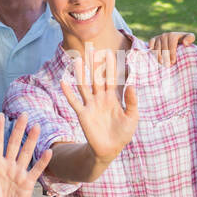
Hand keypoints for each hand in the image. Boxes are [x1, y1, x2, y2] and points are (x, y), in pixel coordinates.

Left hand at [0, 114, 52, 196]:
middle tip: (24, 115)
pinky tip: (48, 152)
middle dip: (18, 130)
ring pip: (26, 153)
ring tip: (37, 126)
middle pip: (13, 144)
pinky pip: (36, 170)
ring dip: (31, 140)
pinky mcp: (28, 182)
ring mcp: (19, 172)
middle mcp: (8, 165)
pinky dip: (42, 162)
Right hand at [59, 49, 137, 164]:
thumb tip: (133, 85)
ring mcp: (91, 105)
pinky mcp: (83, 114)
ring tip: (76, 60)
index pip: (112, 78)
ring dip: (80, 74)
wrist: (110, 149)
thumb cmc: (123, 132)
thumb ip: (132, 101)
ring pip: (84, 86)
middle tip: (91, 48)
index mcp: (113, 97)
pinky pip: (74, 101)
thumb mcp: (132, 117)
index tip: (110, 52)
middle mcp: (100, 98)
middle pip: (96, 77)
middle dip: (94, 64)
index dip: (111, 66)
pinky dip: (68, 92)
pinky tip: (63, 82)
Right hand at [149, 32, 194, 66]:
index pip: (172, 45)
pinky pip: (151, 42)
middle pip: (164, 47)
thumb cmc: (184, 40)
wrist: (177, 39)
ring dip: (158, 55)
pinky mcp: (154, 39)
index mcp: (173, 35)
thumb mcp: (190, 38)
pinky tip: (153, 53)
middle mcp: (165, 35)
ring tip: (161, 63)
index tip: (173, 62)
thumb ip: (190, 38)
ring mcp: (159, 37)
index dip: (172, 54)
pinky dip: (151, 47)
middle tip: (167, 65)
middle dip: (166, 57)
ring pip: (157, 47)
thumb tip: (184, 42)